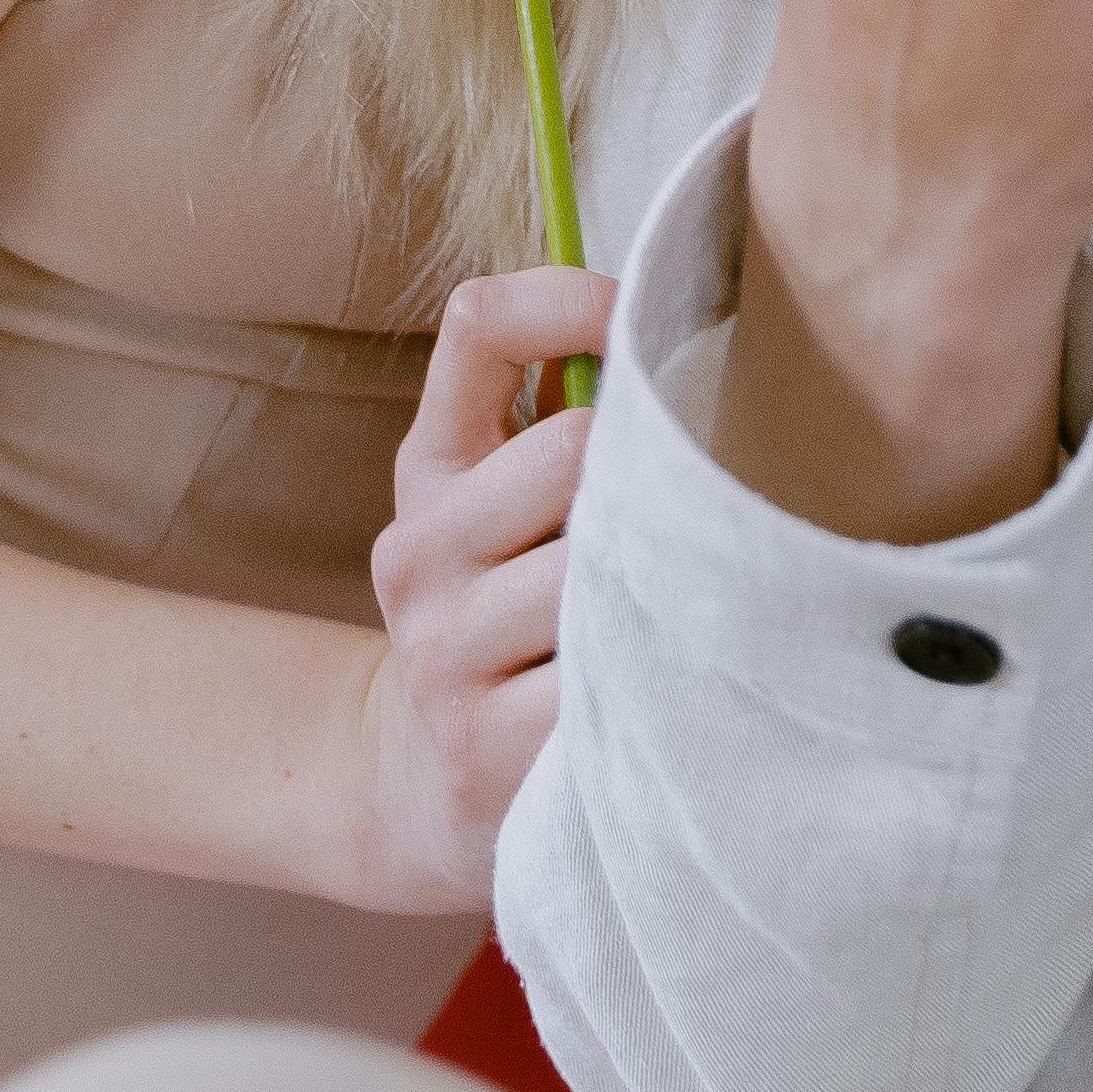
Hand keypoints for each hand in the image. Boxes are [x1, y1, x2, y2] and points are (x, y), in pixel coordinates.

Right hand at [348, 258, 614, 908]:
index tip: (640, 327)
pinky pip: (609, 673)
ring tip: (675, 612)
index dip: (570, 300)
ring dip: (655, 586)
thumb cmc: (508, 615)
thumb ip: (558, 405)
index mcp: (428, 468)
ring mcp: (444, 652)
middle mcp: (418, 552)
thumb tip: (674, 300)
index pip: (479, 324)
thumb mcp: (499, 504)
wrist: (427, 791)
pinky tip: (665, 683)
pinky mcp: (486, 744)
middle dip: (639, 480)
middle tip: (674, 527)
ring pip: (597, 565)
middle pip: (572, 448)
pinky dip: (654, 674)